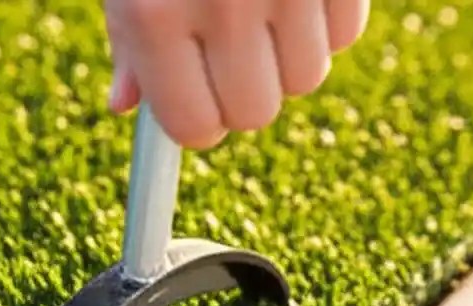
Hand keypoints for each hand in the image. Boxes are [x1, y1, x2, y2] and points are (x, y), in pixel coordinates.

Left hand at [104, 0, 368, 147]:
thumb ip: (128, 34)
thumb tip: (125, 105)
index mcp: (154, 14)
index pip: (193, 126)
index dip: (196, 121)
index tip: (197, 102)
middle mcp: (222, 3)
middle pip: (254, 114)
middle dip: (242, 94)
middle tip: (229, 49)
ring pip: (306, 78)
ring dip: (286, 57)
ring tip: (262, 8)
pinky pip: (346, 34)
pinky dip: (325, 20)